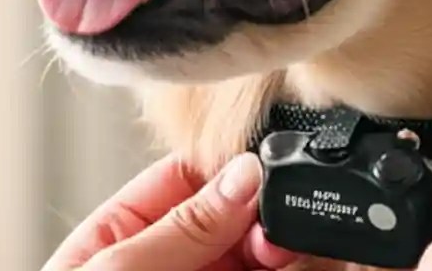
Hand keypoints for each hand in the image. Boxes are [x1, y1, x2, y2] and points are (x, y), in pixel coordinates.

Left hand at [44, 153, 298, 270]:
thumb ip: (186, 225)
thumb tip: (244, 171)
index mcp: (123, 234)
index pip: (191, 179)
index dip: (234, 172)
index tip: (271, 172)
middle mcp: (170, 260)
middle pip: (239, 219)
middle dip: (268, 218)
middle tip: (284, 230)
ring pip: (267, 256)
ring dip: (290, 249)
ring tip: (294, 254)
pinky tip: (307, 268)